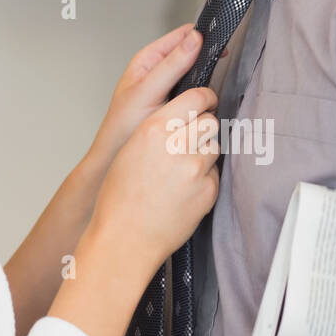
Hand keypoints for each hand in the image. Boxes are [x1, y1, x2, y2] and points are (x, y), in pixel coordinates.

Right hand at [88, 85, 219, 271]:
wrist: (126, 238)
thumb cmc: (120, 198)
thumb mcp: (131, 150)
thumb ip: (158, 129)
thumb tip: (182, 116)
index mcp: (154, 129)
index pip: (196, 97)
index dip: (205, 99)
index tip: (206, 102)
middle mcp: (177, 144)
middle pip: (210, 122)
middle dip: (204, 128)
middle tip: (192, 141)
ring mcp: (195, 168)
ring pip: (214, 147)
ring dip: (204, 154)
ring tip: (182, 172)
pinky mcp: (208, 190)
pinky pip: (214, 175)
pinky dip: (204, 180)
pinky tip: (184, 192)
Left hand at [89, 22, 205, 169]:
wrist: (116, 158)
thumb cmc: (122, 126)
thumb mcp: (147, 91)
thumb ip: (171, 66)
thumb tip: (195, 39)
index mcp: (149, 59)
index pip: (182, 35)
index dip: (201, 36)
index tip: (219, 43)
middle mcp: (160, 70)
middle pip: (193, 54)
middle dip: (207, 60)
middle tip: (221, 68)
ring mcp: (170, 88)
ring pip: (197, 76)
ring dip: (207, 80)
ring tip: (214, 85)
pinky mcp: (177, 105)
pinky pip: (197, 95)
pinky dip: (205, 98)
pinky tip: (208, 104)